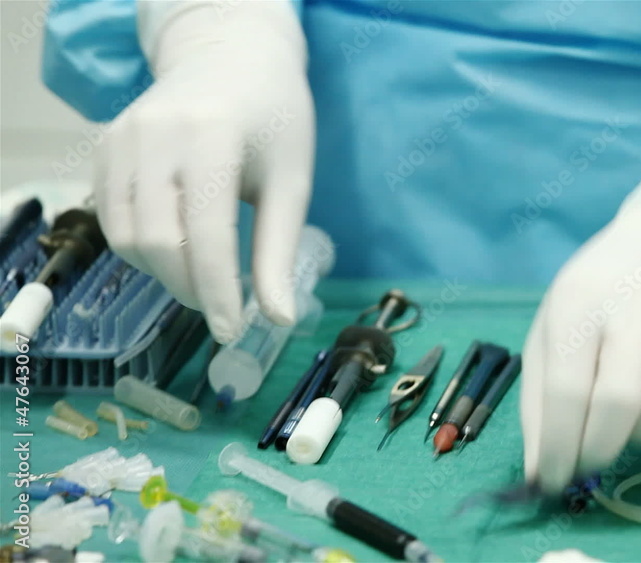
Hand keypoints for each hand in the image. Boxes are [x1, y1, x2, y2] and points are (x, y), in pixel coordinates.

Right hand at [95, 2, 313, 341]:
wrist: (230, 56)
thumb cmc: (274, 120)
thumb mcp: (292, 181)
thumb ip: (279, 251)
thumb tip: (279, 319)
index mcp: (212, 137)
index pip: (206, 235)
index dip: (217, 292)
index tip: (232, 331)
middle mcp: (155, 135)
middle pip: (158, 242)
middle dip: (189, 289)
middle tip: (221, 307)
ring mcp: (120, 138)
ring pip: (126, 237)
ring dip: (163, 273)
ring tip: (202, 275)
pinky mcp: (103, 146)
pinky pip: (110, 218)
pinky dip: (140, 248)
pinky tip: (176, 247)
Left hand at [520, 199, 640, 492]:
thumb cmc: (598, 295)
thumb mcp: (553, 328)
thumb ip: (539, 400)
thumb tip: (537, 472)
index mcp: (577, 301)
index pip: (566, 390)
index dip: (559, 448)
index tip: (551, 483)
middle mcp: (632, 304)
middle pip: (618, 404)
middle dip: (598, 450)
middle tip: (588, 464)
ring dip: (640, 433)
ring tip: (625, 419)